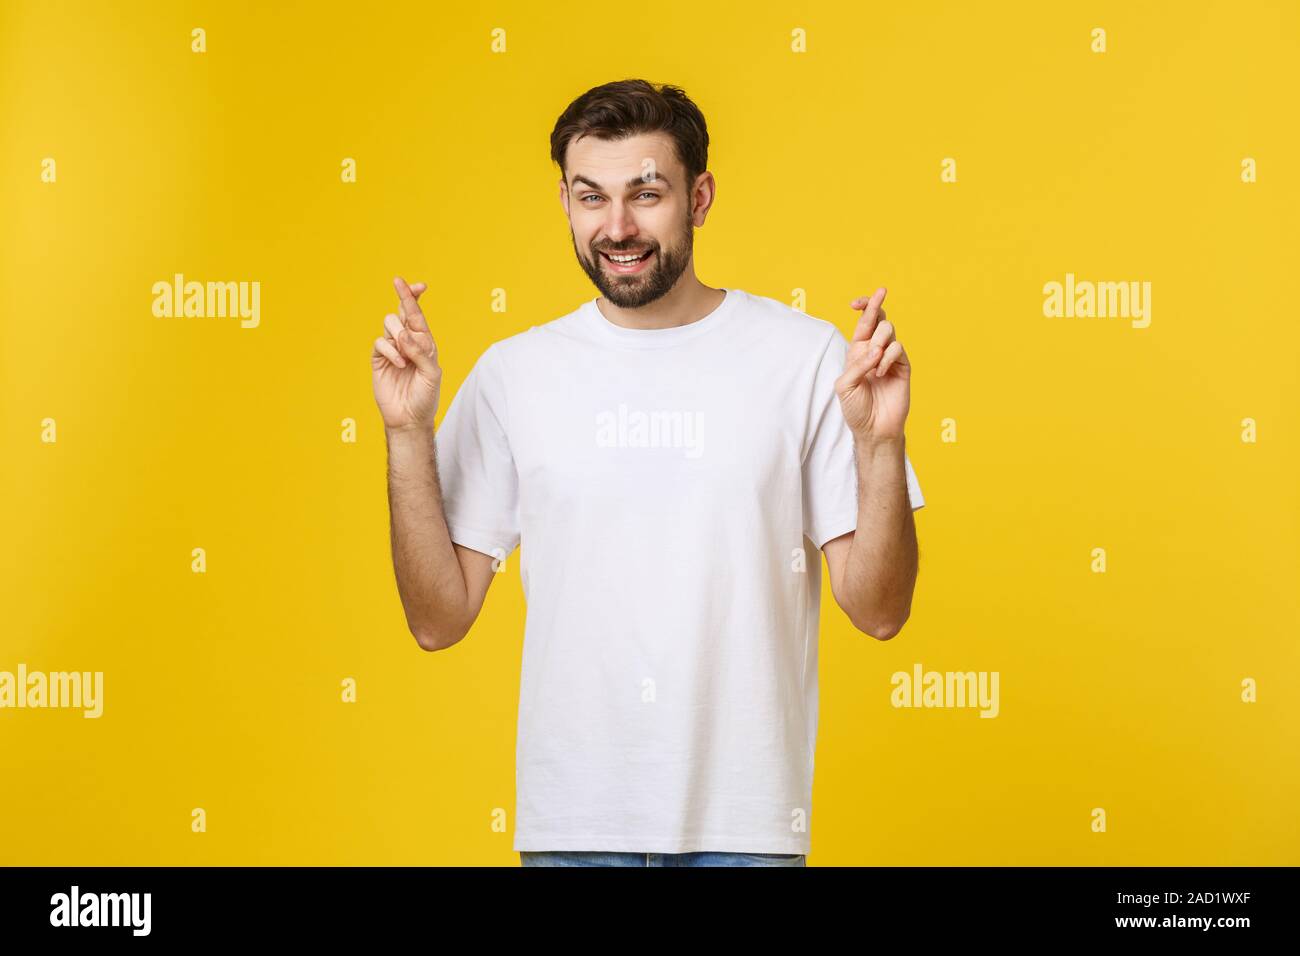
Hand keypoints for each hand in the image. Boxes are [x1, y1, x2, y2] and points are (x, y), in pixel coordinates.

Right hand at [371, 277, 441, 431]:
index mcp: (424, 342)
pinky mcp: (379, 359)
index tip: (419, 285)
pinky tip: (399, 365)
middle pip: (401, 312)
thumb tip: (405, 333)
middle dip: (405, 304)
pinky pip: (380, 342)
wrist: (409, 418)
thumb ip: (421, 352)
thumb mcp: (432, 373)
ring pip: (389, 323)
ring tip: (406, 357)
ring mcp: (392, 349)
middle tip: (410, 317)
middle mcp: (407, 341)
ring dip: (399, 336)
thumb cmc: (426, 396)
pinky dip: (390, 350)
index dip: (415, 297)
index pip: (418, 314)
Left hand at [835, 287, 910, 442]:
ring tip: (873, 364)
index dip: (863, 307)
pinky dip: (887, 358)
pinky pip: (898, 349)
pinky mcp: (903, 366)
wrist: (874, 429)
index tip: (855, 302)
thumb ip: (857, 365)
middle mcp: (874, 350)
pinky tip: (880, 373)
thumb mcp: (845, 385)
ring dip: (878, 342)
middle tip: (878, 298)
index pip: (863, 322)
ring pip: (888, 330)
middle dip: (875, 307)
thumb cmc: (856, 408)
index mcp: (858, 351)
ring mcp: (890, 358)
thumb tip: (876, 349)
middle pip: (879, 318)